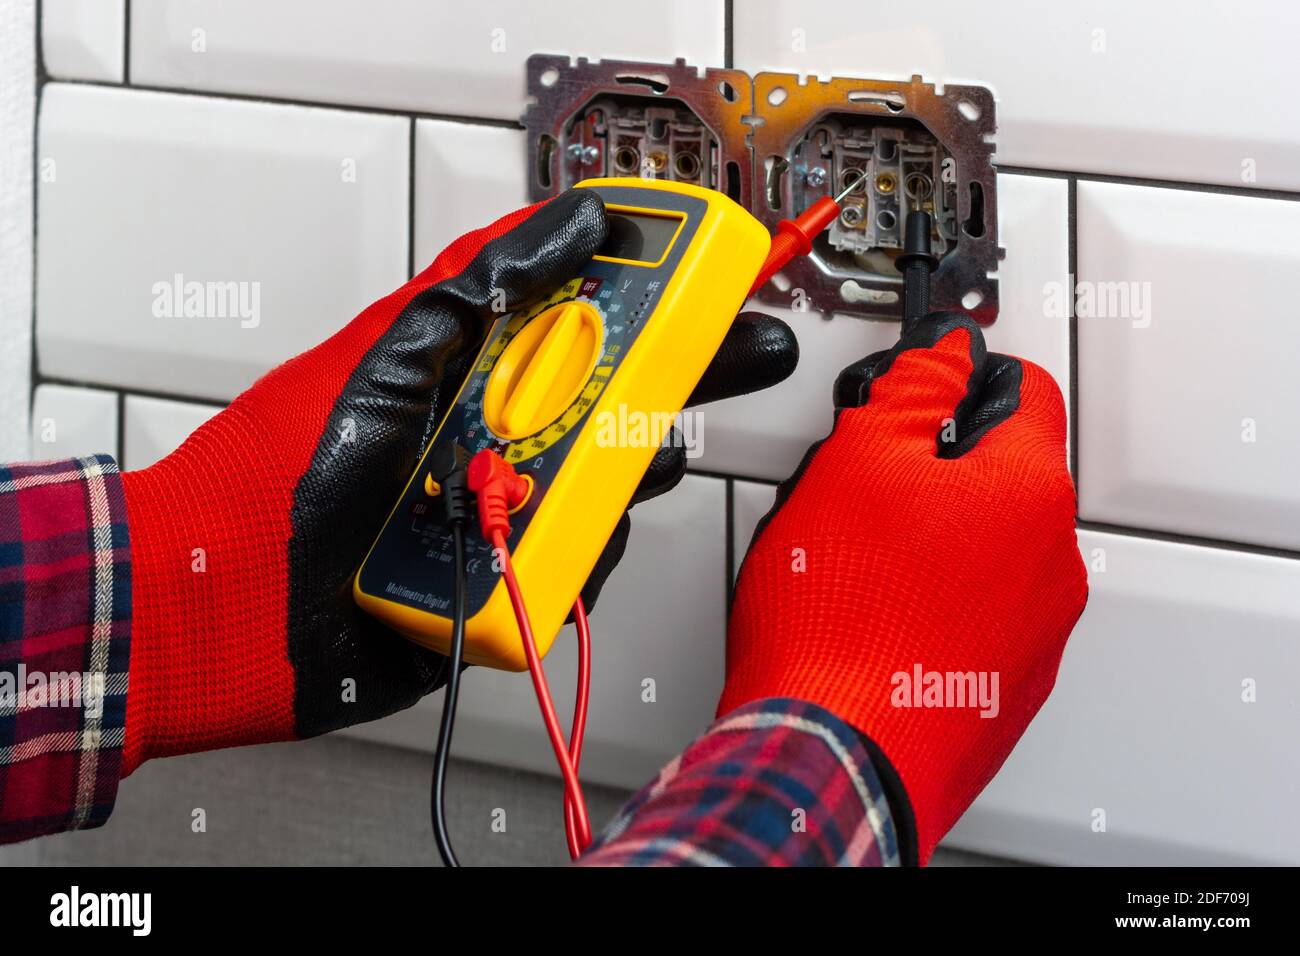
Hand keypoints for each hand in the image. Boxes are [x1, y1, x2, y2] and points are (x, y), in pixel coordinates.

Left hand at [121, 189, 795, 772]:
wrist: (239, 597)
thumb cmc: (295, 461)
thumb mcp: (396, 346)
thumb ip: (486, 282)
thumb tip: (579, 219)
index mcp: (484, 374)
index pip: (590, 326)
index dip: (656, 302)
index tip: (711, 279)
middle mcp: (508, 439)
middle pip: (622, 403)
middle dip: (690, 375)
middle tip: (753, 350)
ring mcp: (515, 512)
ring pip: (612, 489)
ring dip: (629, 470)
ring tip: (620, 460)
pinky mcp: (515, 585)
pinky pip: (580, 569)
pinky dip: (577, 557)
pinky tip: (548, 547)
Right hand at [719, 313, 1086, 863]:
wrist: (830, 757)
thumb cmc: (841, 625)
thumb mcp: (857, 461)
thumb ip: (908, 388)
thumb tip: (938, 357)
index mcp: (1029, 495)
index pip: (1025, 392)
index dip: (962, 375)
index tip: (923, 383)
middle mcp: (1051, 566)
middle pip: (999, 477)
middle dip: (934, 468)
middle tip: (864, 481)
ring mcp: (1031, 636)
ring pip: (983, 552)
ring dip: (928, 541)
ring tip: (853, 563)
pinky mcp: (998, 690)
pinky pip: (971, 619)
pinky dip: (928, 607)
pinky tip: (868, 619)